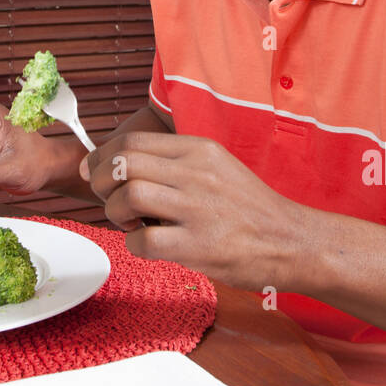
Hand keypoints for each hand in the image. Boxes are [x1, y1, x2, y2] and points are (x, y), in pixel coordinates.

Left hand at [80, 131, 307, 290]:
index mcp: (199, 150)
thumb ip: (173, 163)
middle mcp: (196, 173)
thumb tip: (118, 163)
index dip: (102, 156)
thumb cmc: (249, 208)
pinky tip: (148, 245)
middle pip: (123, 163)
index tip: (93, 170)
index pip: (132, 140)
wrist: (292, 241)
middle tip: (107, 198)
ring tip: (129, 222)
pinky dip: (133, 244)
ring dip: (115, 212)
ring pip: (129, 196)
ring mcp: (198, 208)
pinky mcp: (199, 245)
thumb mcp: (216, 167)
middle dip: (100, 182)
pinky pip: (144, 240)